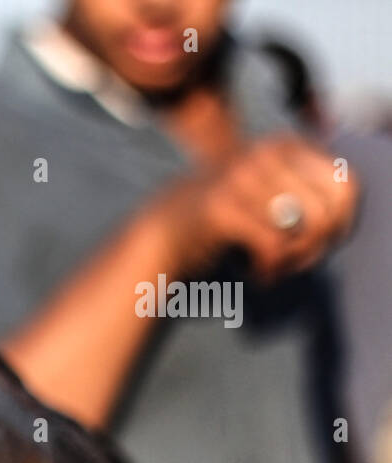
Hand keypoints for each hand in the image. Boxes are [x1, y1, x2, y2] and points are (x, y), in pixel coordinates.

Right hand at [158, 134, 358, 281]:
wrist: (161, 231)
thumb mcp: (271, 192)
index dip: (338, 224)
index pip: (345, 186)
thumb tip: (343, 215)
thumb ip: (308, 191)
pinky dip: (270, 268)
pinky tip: (256, 273)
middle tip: (289, 261)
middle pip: (327, 211)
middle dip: (314, 246)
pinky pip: (274, 246)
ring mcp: (240, 178)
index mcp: (284, 144)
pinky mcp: (222, 208)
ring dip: (292, 260)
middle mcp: (264, 153)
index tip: (309, 244)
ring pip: (303, 230)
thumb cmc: (224, 218)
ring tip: (273, 267)